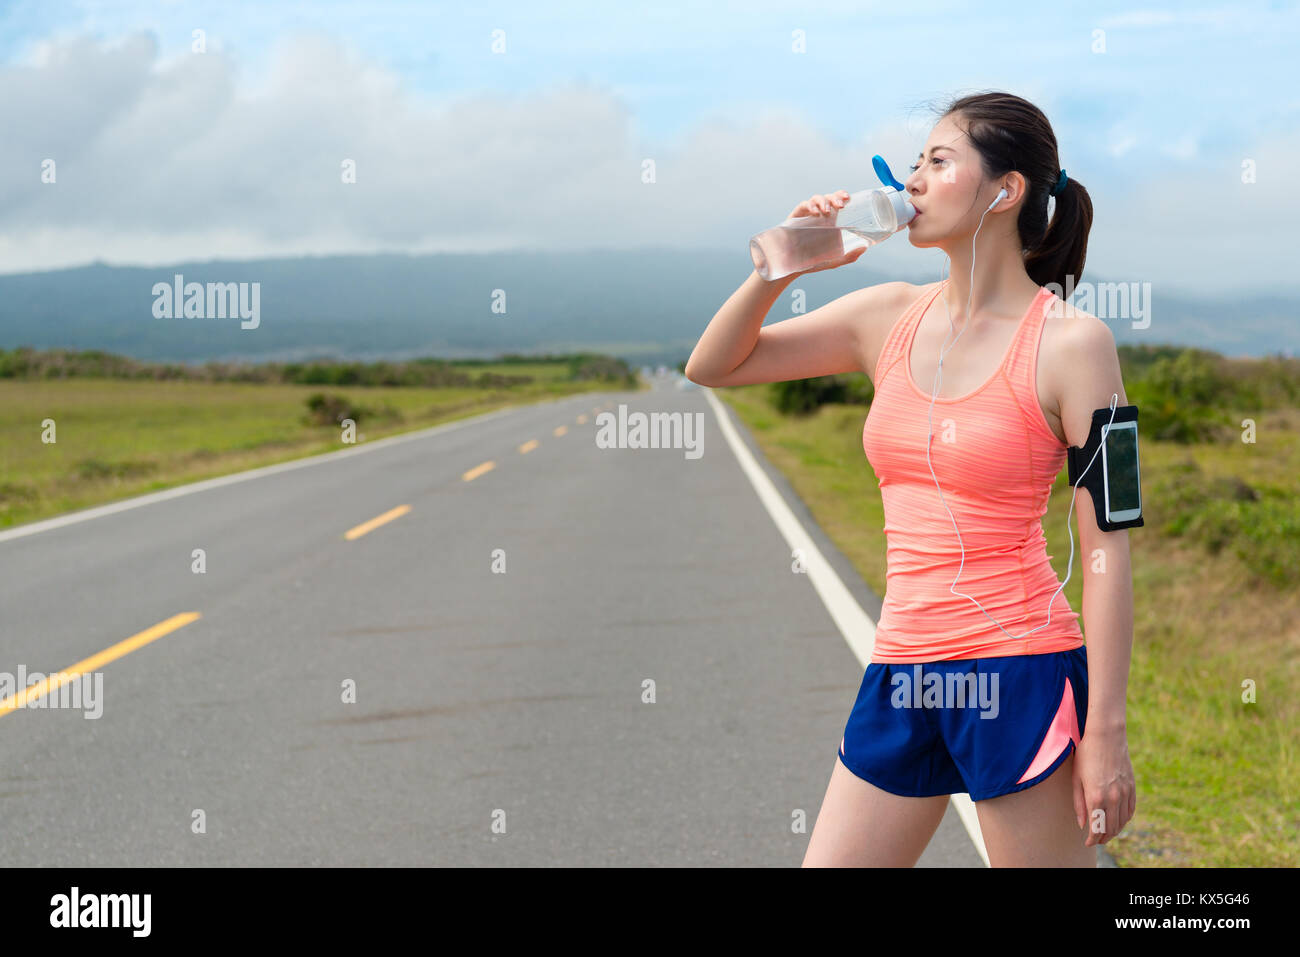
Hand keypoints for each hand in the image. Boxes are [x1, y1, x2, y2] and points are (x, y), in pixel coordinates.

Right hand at [783, 190, 866, 274]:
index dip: (842, 196)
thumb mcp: (833, 261)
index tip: (848, 198)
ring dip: (823, 201)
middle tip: (840, 205)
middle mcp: (819, 215)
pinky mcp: (795, 217)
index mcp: (829, 221)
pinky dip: (810, 206)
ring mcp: (806, 215)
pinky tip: (815, 213)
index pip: (837, 202)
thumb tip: (864, 248)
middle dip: (835, 197)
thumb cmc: (812, 263)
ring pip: (816, 198)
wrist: (792, 268)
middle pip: (828, 198)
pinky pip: (803, 205)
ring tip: (827, 211)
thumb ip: (849, 257)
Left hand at [1072, 725, 1136, 845]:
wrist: (1107, 737)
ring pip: (1122, 822)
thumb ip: (1079, 803)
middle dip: (1103, 838)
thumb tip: (1082, 824)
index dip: (1093, 839)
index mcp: (1096, 797)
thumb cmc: (1086, 755)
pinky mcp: (1132, 787)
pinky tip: (1119, 820)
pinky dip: (1125, 819)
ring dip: (1115, 831)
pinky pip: (1130, 810)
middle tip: (1096, 840)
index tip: (1088, 843)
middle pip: (1111, 828)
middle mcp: (1113, 798)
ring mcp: (1124, 793)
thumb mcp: (1076, 778)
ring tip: (1106, 832)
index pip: (1097, 828)